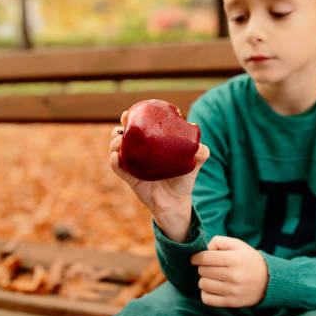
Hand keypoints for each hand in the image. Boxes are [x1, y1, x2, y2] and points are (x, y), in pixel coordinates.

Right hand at [109, 115, 209, 241]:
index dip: (131, 118)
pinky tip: (115, 156)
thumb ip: (201, 154)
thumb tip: (201, 148)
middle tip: (124, 126)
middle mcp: (139, 152)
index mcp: (151, 144)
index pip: (138, 127)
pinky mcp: (129, 178)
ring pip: (116, 149)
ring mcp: (132, 164)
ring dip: (114, 142)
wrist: (176, 202)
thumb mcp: (194, 164)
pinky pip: (117, 168)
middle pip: (122, 136)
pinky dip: (114, 161)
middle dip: (119, 128)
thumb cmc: (183, 179)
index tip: (130, 113)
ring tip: (120, 141)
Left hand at [190, 236, 268, 306]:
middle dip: (202, 267)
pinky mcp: (232, 302)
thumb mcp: (238, 245)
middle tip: (209, 267)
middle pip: (202, 271)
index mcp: (235, 259)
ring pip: (203, 284)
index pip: (204, 258)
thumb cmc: (249, 260)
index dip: (196, 257)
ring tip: (212, 277)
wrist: (268, 280)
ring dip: (204, 279)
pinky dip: (206, 293)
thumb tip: (204, 250)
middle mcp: (234, 275)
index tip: (195, 259)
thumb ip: (219, 241)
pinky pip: (207, 299)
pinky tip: (212, 288)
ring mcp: (233, 290)